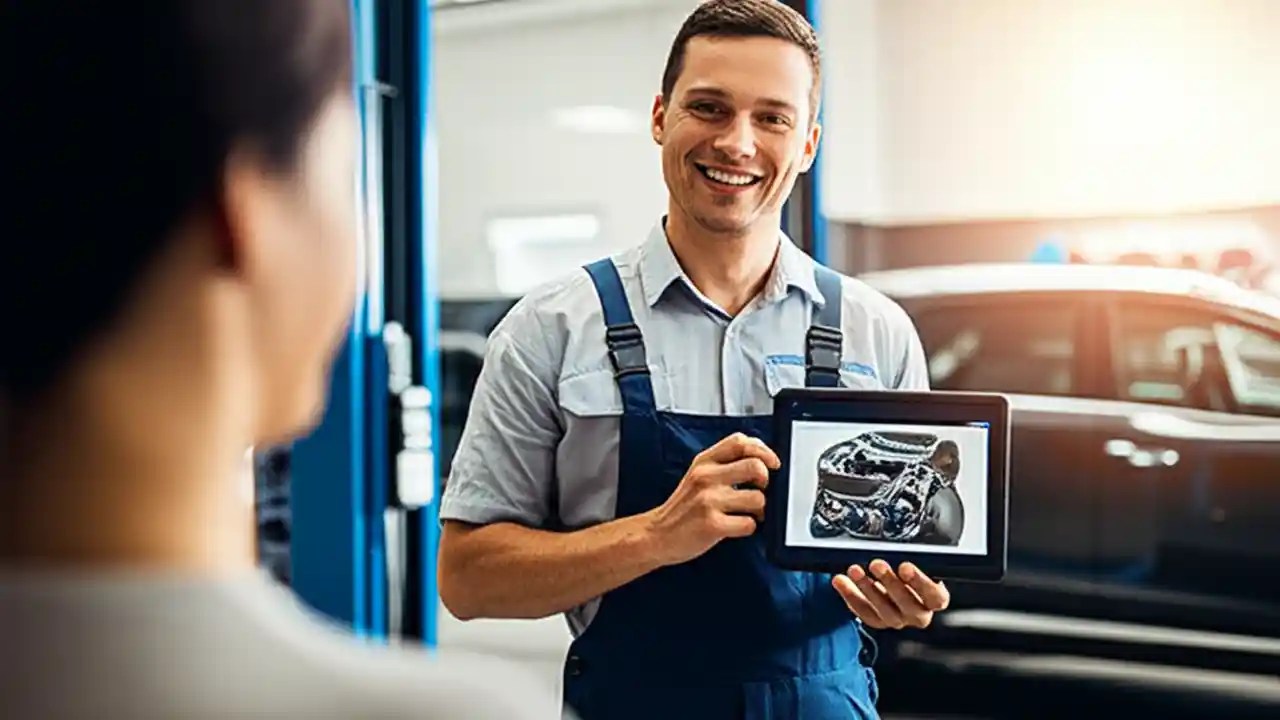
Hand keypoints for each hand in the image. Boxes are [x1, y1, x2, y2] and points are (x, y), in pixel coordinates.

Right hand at [644, 432, 780, 566]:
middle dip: (766, 481)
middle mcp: (705, 477)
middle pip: (755, 466)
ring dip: (759, 510)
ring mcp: (708, 500)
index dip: (763, 450)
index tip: (772, 463)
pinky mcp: (712, 524)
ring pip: (757, 498)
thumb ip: (724, 464)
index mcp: (704, 461)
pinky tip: (736, 527)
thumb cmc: (684, 507)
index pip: (740, 441)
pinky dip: (749, 528)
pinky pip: (749, 524)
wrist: (657, 535)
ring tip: (747, 513)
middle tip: (759, 491)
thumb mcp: (698, 475)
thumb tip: (763, 460)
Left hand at [833, 559, 949, 629]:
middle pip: (908, 606)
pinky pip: (864, 612)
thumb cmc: (912, 565)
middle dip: (890, 583)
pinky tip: (841, 581)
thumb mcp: (919, 557)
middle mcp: (919, 614)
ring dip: (867, 588)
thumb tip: (903, 542)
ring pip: (884, 612)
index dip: (921, 583)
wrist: (898, 576)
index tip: (904, 566)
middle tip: (876, 564)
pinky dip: (851, 595)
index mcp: (936, 599)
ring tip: (854, 569)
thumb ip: (916, 554)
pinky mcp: (878, 621)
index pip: (935, 597)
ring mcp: (898, 620)